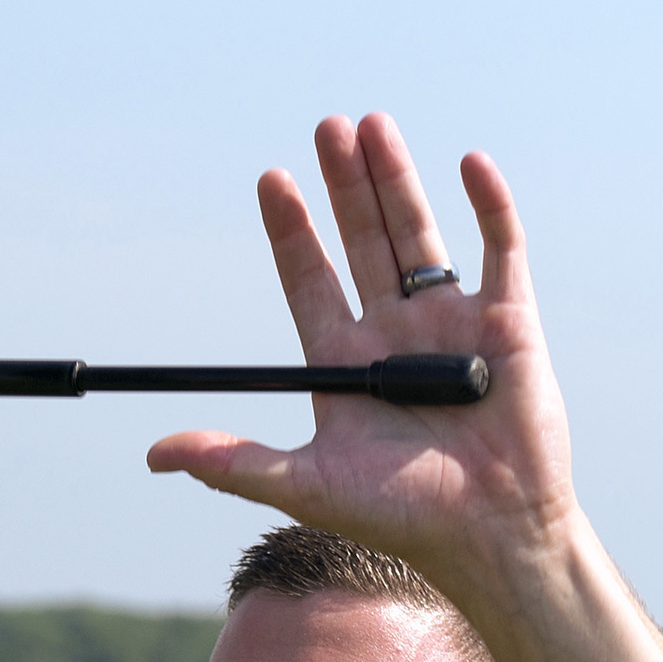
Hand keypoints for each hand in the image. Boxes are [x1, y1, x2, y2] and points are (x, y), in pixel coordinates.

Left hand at [145, 113, 580, 598]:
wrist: (490, 535)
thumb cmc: (400, 518)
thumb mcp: (306, 486)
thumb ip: (233, 463)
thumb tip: (154, 453)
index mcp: (345, 365)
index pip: (310, 281)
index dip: (292, 231)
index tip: (272, 181)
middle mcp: (394, 334)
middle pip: (362, 243)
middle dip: (343, 187)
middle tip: (325, 128)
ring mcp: (451, 322)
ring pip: (418, 235)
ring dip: (396, 180)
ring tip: (372, 126)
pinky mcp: (509, 321)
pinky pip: (501, 249)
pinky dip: (489, 204)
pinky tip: (466, 163)